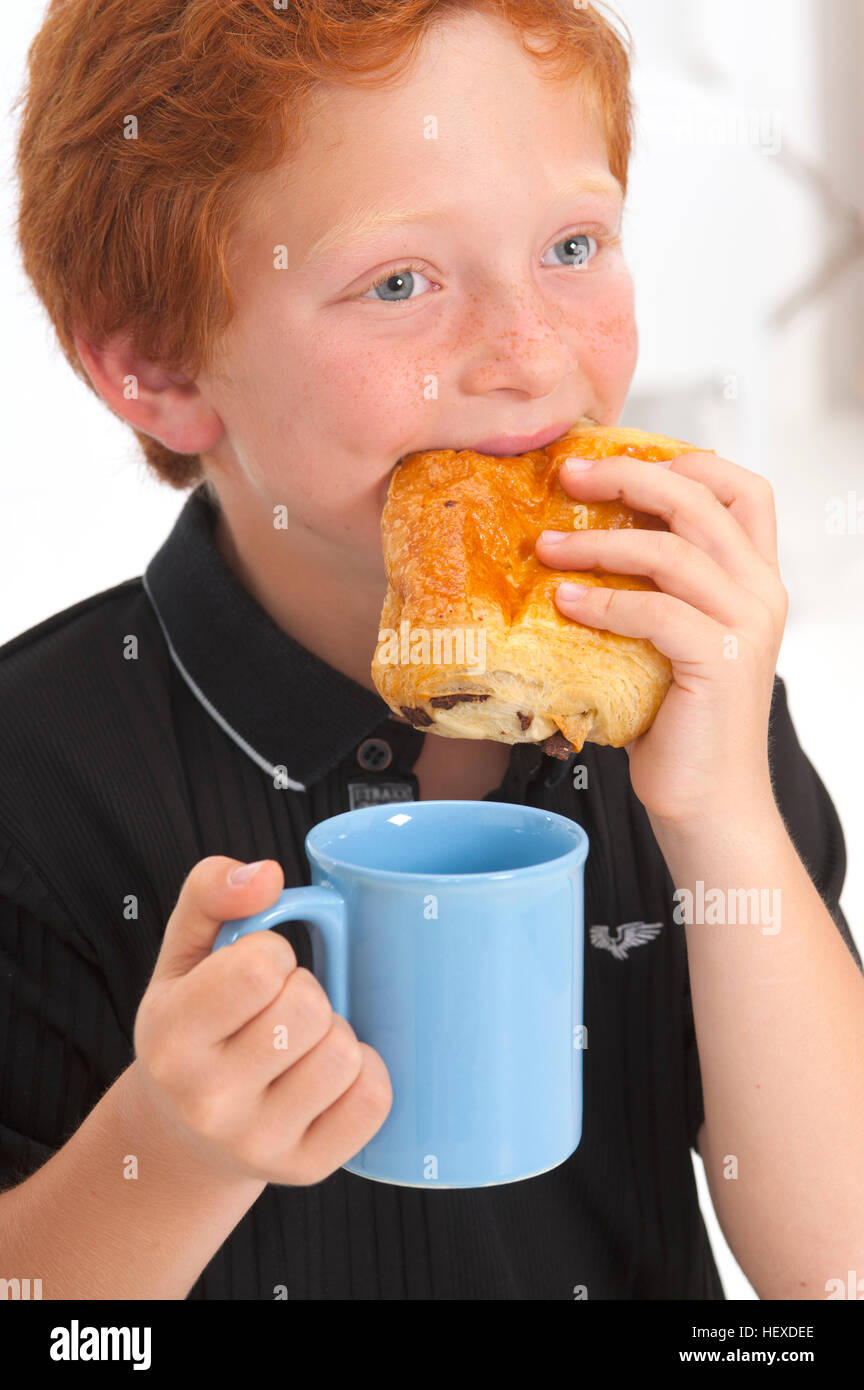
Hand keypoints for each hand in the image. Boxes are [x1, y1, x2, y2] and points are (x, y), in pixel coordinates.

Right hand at [133, 856, 391, 1185]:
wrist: (181, 1136)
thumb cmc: (194, 1026)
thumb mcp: (184, 952)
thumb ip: (212, 891)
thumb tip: (269, 875)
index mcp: (173, 1035)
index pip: (261, 968)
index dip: (274, 954)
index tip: (257, 971)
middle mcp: (208, 1099)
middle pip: (310, 1009)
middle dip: (306, 991)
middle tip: (278, 1009)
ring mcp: (258, 1142)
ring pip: (344, 1054)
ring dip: (334, 1033)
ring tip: (299, 1044)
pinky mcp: (304, 1168)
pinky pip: (373, 1100)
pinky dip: (364, 1075)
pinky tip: (327, 1075)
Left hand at [534, 450, 788, 828]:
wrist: (707, 800)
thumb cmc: (677, 722)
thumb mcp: (668, 639)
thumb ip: (654, 589)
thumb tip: (575, 541)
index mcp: (755, 577)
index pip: (744, 487)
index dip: (685, 459)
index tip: (619, 456)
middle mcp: (761, 591)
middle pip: (701, 498)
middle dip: (629, 474)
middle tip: (567, 475)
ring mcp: (746, 624)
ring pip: (671, 549)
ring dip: (598, 541)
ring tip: (545, 547)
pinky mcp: (720, 659)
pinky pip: (654, 610)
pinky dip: (602, 601)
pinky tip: (564, 602)